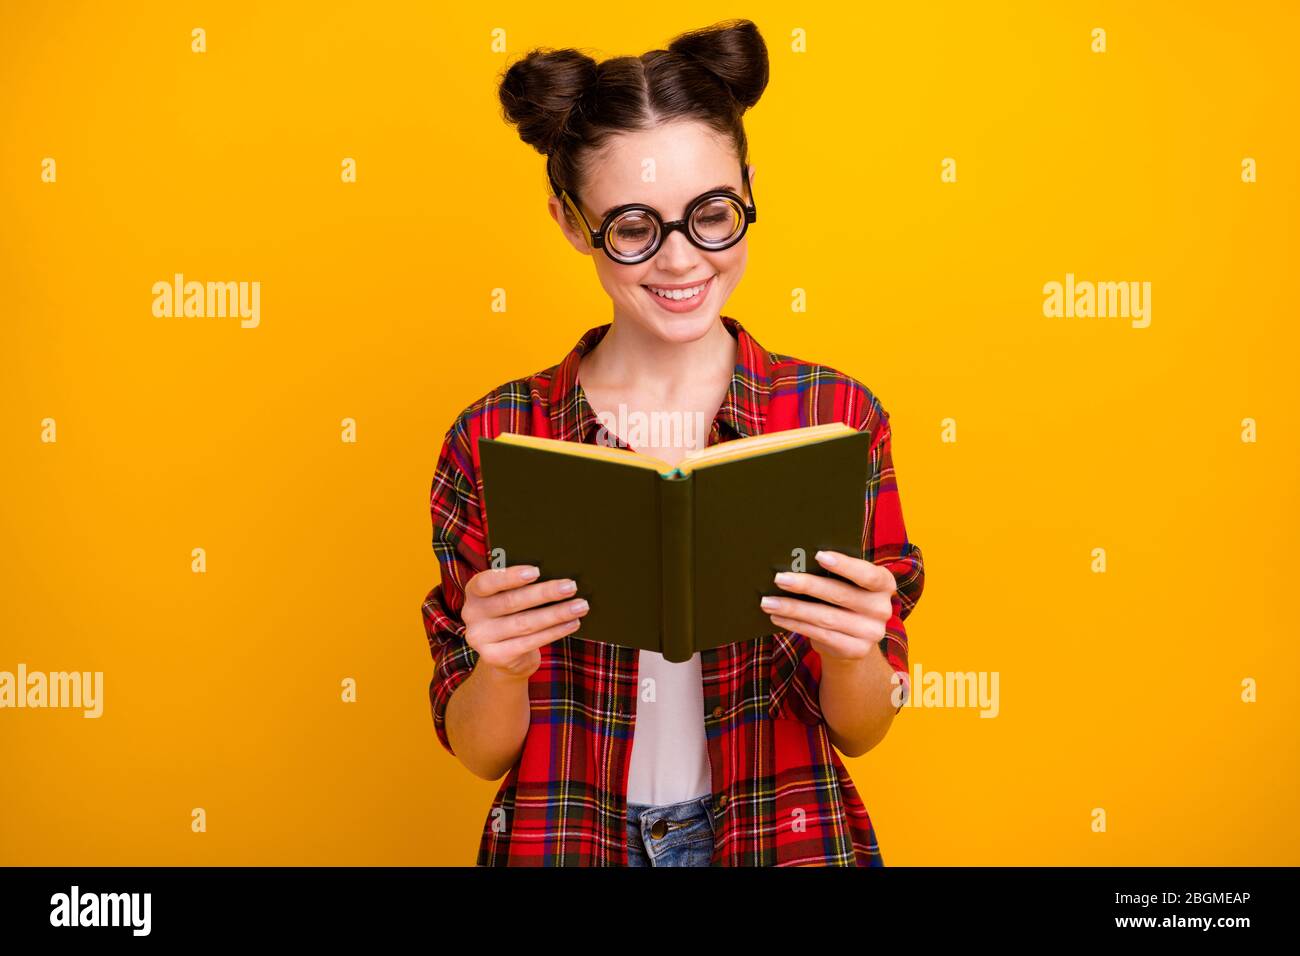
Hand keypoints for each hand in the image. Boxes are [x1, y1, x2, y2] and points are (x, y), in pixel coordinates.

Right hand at [461, 565, 589, 679]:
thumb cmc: (512, 614)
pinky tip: (572, 623)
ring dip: (556, 613)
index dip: (511, 576)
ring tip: (580, 606)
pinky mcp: (495, 657)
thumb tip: (555, 574)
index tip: (536, 571)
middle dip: (545, 593)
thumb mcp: (507, 597)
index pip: (487, 581)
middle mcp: (471, 614)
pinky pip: (530, 642)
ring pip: (525, 623)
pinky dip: (555, 632)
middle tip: (571, 586)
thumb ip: (519, 586)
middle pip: (512, 602)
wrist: (503, 656)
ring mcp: (481, 638)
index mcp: (474, 592)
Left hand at [759, 550, 895, 661]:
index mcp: (884, 584)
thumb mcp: (847, 584)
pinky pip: (821, 635)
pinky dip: (796, 625)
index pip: (867, 574)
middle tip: (779, 578)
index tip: (819, 555)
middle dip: (807, 585)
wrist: (854, 638)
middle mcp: (882, 609)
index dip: (845, 565)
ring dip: (793, 608)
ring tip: (768, 601)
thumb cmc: (843, 599)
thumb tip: (796, 560)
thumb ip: (833, 573)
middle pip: (840, 595)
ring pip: (826, 617)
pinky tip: (778, 616)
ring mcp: (872, 633)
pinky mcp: (856, 650)